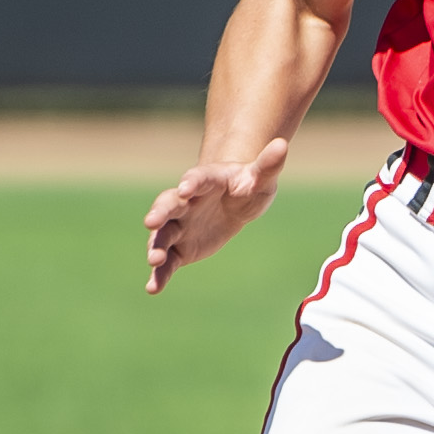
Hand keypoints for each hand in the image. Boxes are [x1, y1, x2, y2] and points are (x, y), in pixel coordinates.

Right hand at [143, 139, 290, 294]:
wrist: (236, 202)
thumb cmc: (248, 185)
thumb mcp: (260, 177)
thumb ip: (268, 164)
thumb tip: (282, 144)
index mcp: (205, 181)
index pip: (196, 179)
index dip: (191, 183)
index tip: (186, 188)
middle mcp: (185, 202)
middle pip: (168, 206)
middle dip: (159, 212)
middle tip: (150, 221)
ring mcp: (179, 225)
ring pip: (163, 235)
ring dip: (156, 246)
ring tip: (153, 260)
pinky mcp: (180, 248)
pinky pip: (168, 262)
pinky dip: (160, 274)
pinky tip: (154, 288)